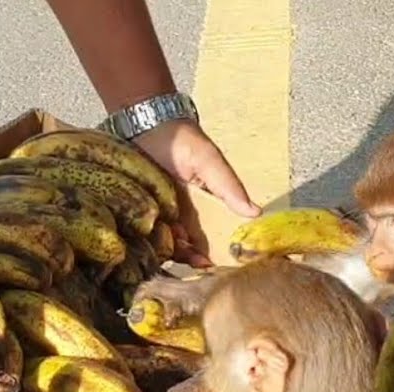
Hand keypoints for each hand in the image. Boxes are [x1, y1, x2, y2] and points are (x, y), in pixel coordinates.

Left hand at [135, 120, 260, 264]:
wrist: (143, 124)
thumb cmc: (181, 140)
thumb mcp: (209, 161)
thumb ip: (229, 186)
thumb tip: (254, 213)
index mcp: (205, 204)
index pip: (216, 233)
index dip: (219, 250)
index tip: (221, 264)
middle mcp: (184, 213)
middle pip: (192, 244)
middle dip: (196, 258)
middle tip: (199, 265)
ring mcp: (160, 215)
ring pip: (169, 243)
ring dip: (174, 253)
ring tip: (179, 255)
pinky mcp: (139, 213)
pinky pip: (146, 235)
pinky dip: (151, 244)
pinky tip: (155, 249)